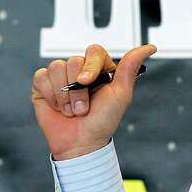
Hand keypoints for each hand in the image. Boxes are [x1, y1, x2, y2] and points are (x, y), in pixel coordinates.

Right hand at [30, 43, 156, 159]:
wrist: (81, 143)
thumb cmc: (103, 121)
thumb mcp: (121, 94)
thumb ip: (130, 67)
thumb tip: (150, 47)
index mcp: (99, 68)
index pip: (93, 51)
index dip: (89, 65)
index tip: (88, 82)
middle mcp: (79, 69)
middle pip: (72, 61)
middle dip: (77, 90)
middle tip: (83, 108)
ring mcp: (60, 77)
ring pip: (56, 68)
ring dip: (64, 96)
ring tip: (72, 110)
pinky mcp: (43, 85)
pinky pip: (41, 77)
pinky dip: (50, 95)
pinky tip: (57, 107)